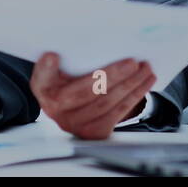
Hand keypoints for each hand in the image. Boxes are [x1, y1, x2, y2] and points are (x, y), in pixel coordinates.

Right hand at [31, 52, 154, 139]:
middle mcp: (55, 109)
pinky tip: (144, 84)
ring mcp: (75, 124)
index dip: (46, 68)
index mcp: (44, 87)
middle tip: (133, 63)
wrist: (71, 109)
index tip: (52, 56)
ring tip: (145, 69)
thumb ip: (57, 61)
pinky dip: (134, 97)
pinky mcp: (93, 132)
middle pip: (87, 92)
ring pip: (107, 103)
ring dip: (131, 85)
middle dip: (113, 76)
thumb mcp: (56, 70)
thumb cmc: (66, 82)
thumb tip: (56, 54)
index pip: (42, 76)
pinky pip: (117, 113)